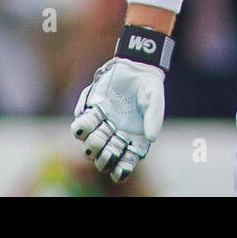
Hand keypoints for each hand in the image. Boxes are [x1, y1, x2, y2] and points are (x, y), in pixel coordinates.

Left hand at [71, 58, 164, 182]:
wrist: (133, 65)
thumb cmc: (148, 85)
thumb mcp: (154, 98)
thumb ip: (154, 116)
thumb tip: (152, 138)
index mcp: (133, 139)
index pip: (126, 161)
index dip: (121, 169)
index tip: (118, 172)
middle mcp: (116, 136)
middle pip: (105, 157)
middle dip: (104, 158)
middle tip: (108, 150)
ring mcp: (101, 125)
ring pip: (90, 144)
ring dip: (91, 144)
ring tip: (95, 137)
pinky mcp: (90, 112)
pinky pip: (81, 125)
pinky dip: (81, 126)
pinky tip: (84, 121)